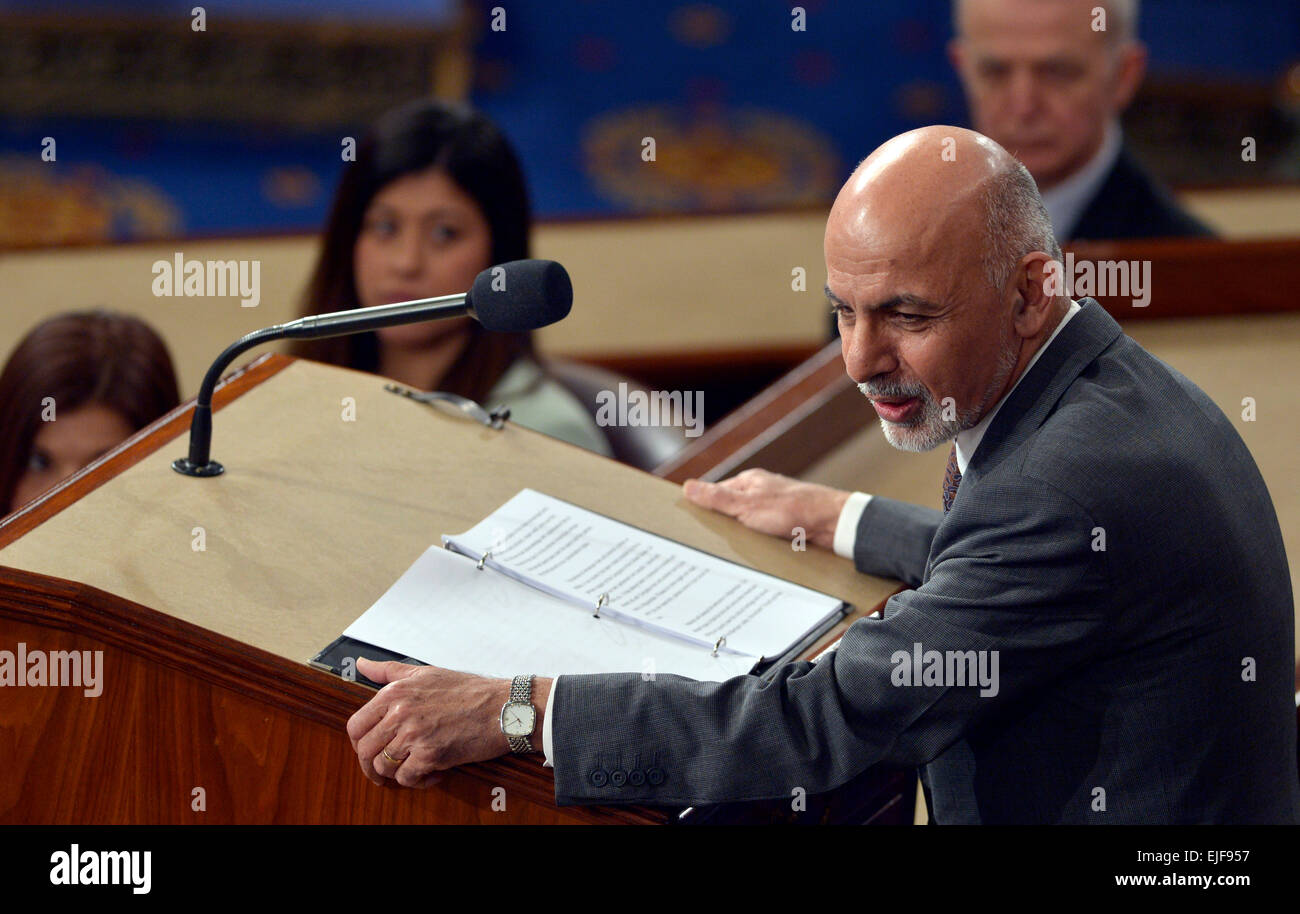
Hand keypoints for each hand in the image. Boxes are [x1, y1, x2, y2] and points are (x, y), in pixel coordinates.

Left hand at [346, 658, 513, 788]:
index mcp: (394, 692)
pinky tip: (430, 773)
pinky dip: (416, 781)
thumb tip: (362, 664)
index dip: (358, 743)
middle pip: (364, 750)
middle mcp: (400, 713)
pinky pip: (406, 778)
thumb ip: (388, 671)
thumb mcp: (424, 673)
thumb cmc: (468, 691)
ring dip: (395, 773)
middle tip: (385, 769)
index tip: (369, 749)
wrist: (502, 707)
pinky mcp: (430, 755)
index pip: (355, 725)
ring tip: (412, 768)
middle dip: (372, 765)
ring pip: (383, 767)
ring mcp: (414, 734)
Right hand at [683, 468, 849, 550]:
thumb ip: (718, 498)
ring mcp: (772, 510)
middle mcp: (760, 494)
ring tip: (725, 554)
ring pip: (745, 526)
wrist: (832, 524)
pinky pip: (760, 536)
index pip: (715, 493)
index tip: (687, 523)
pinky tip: (750, 555)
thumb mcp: (748, 505)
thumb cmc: (794, 509)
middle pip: (729, 511)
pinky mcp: (783, 526)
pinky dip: (754, 544)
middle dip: (719, 526)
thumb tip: (688, 487)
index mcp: (749, 482)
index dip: (701, 508)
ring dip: (738, 538)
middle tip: (704, 544)